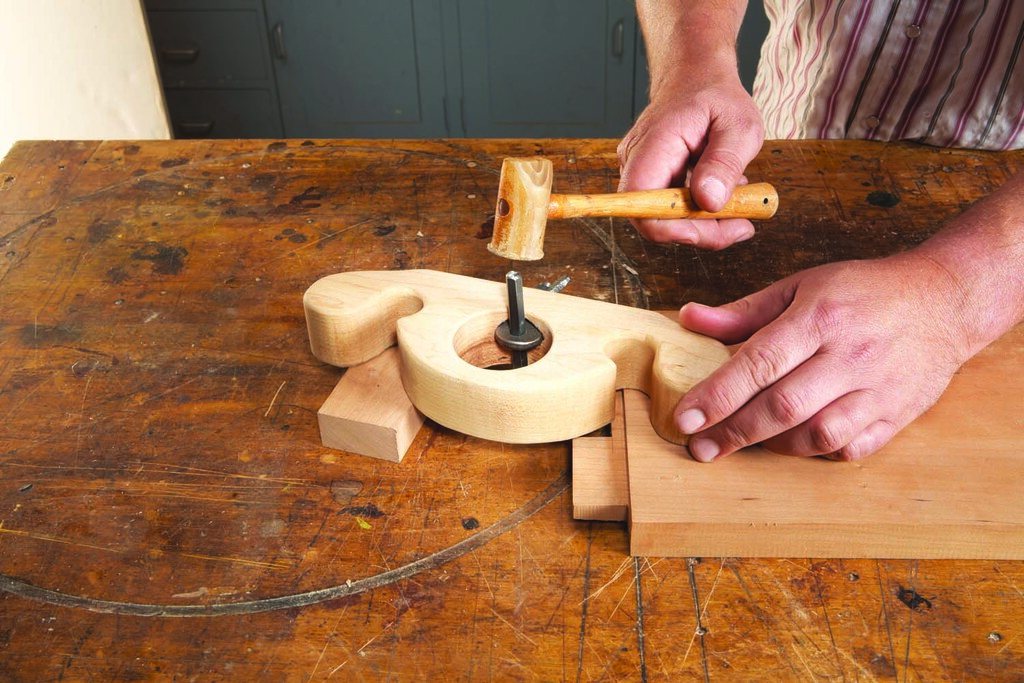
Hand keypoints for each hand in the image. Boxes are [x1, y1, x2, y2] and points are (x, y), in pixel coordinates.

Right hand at [617, 69, 763, 248]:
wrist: (695, 76)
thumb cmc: (717, 96)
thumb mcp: (738, 124)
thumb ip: (724, 162)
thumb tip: (709, 201)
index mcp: (654, 144)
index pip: (642, 203)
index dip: (672, 228)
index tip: (716, 229)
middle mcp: (636, 161)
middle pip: (654, 219)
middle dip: (700, 230)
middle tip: (744, 222)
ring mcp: (640, 172)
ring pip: (664, 219)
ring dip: (704, 221)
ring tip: (740, 198)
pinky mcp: (651, 180)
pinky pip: (670, 209)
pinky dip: (700, 210)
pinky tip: (723, 192)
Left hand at [674, 253, 971, 460]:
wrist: (945, 299)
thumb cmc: (863, 291)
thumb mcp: (802, 286)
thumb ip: (744, 311)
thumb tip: (688, 319)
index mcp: (820, 317)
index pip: (758, 363)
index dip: (717, 395)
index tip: (685, 419)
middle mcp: (850, 355)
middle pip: (784, 406)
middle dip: (734, 432)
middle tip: (700, 448)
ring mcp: (878, 388)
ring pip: (818, 434)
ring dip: (774, 445)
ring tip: (745, 442)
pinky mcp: (898, 414)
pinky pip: (852, 448)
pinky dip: (818, 452)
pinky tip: (796, 444)